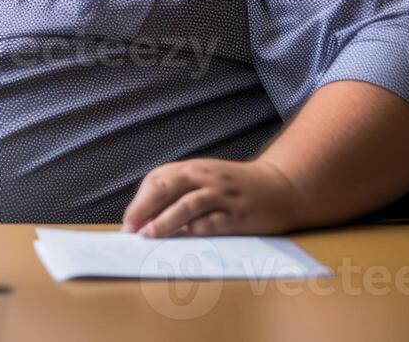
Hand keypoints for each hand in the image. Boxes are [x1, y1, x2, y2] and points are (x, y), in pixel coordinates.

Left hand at [122, 158, 304, 236]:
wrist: (279, 187)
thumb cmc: (232, 187)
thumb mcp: (204, 180)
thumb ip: (178, 192)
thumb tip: (145, 219)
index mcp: (193, 169)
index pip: (157, 180)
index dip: (139, 201)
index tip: (128, 224)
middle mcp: (205, 177)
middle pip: (168, 187)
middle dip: (145, 208)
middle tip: (131, 230)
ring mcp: (222, 195)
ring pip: (188, 204)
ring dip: (166, 220)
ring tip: (150, 235)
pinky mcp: (238, 214)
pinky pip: (214, 222)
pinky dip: (196, 230)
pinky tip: (184, 239)